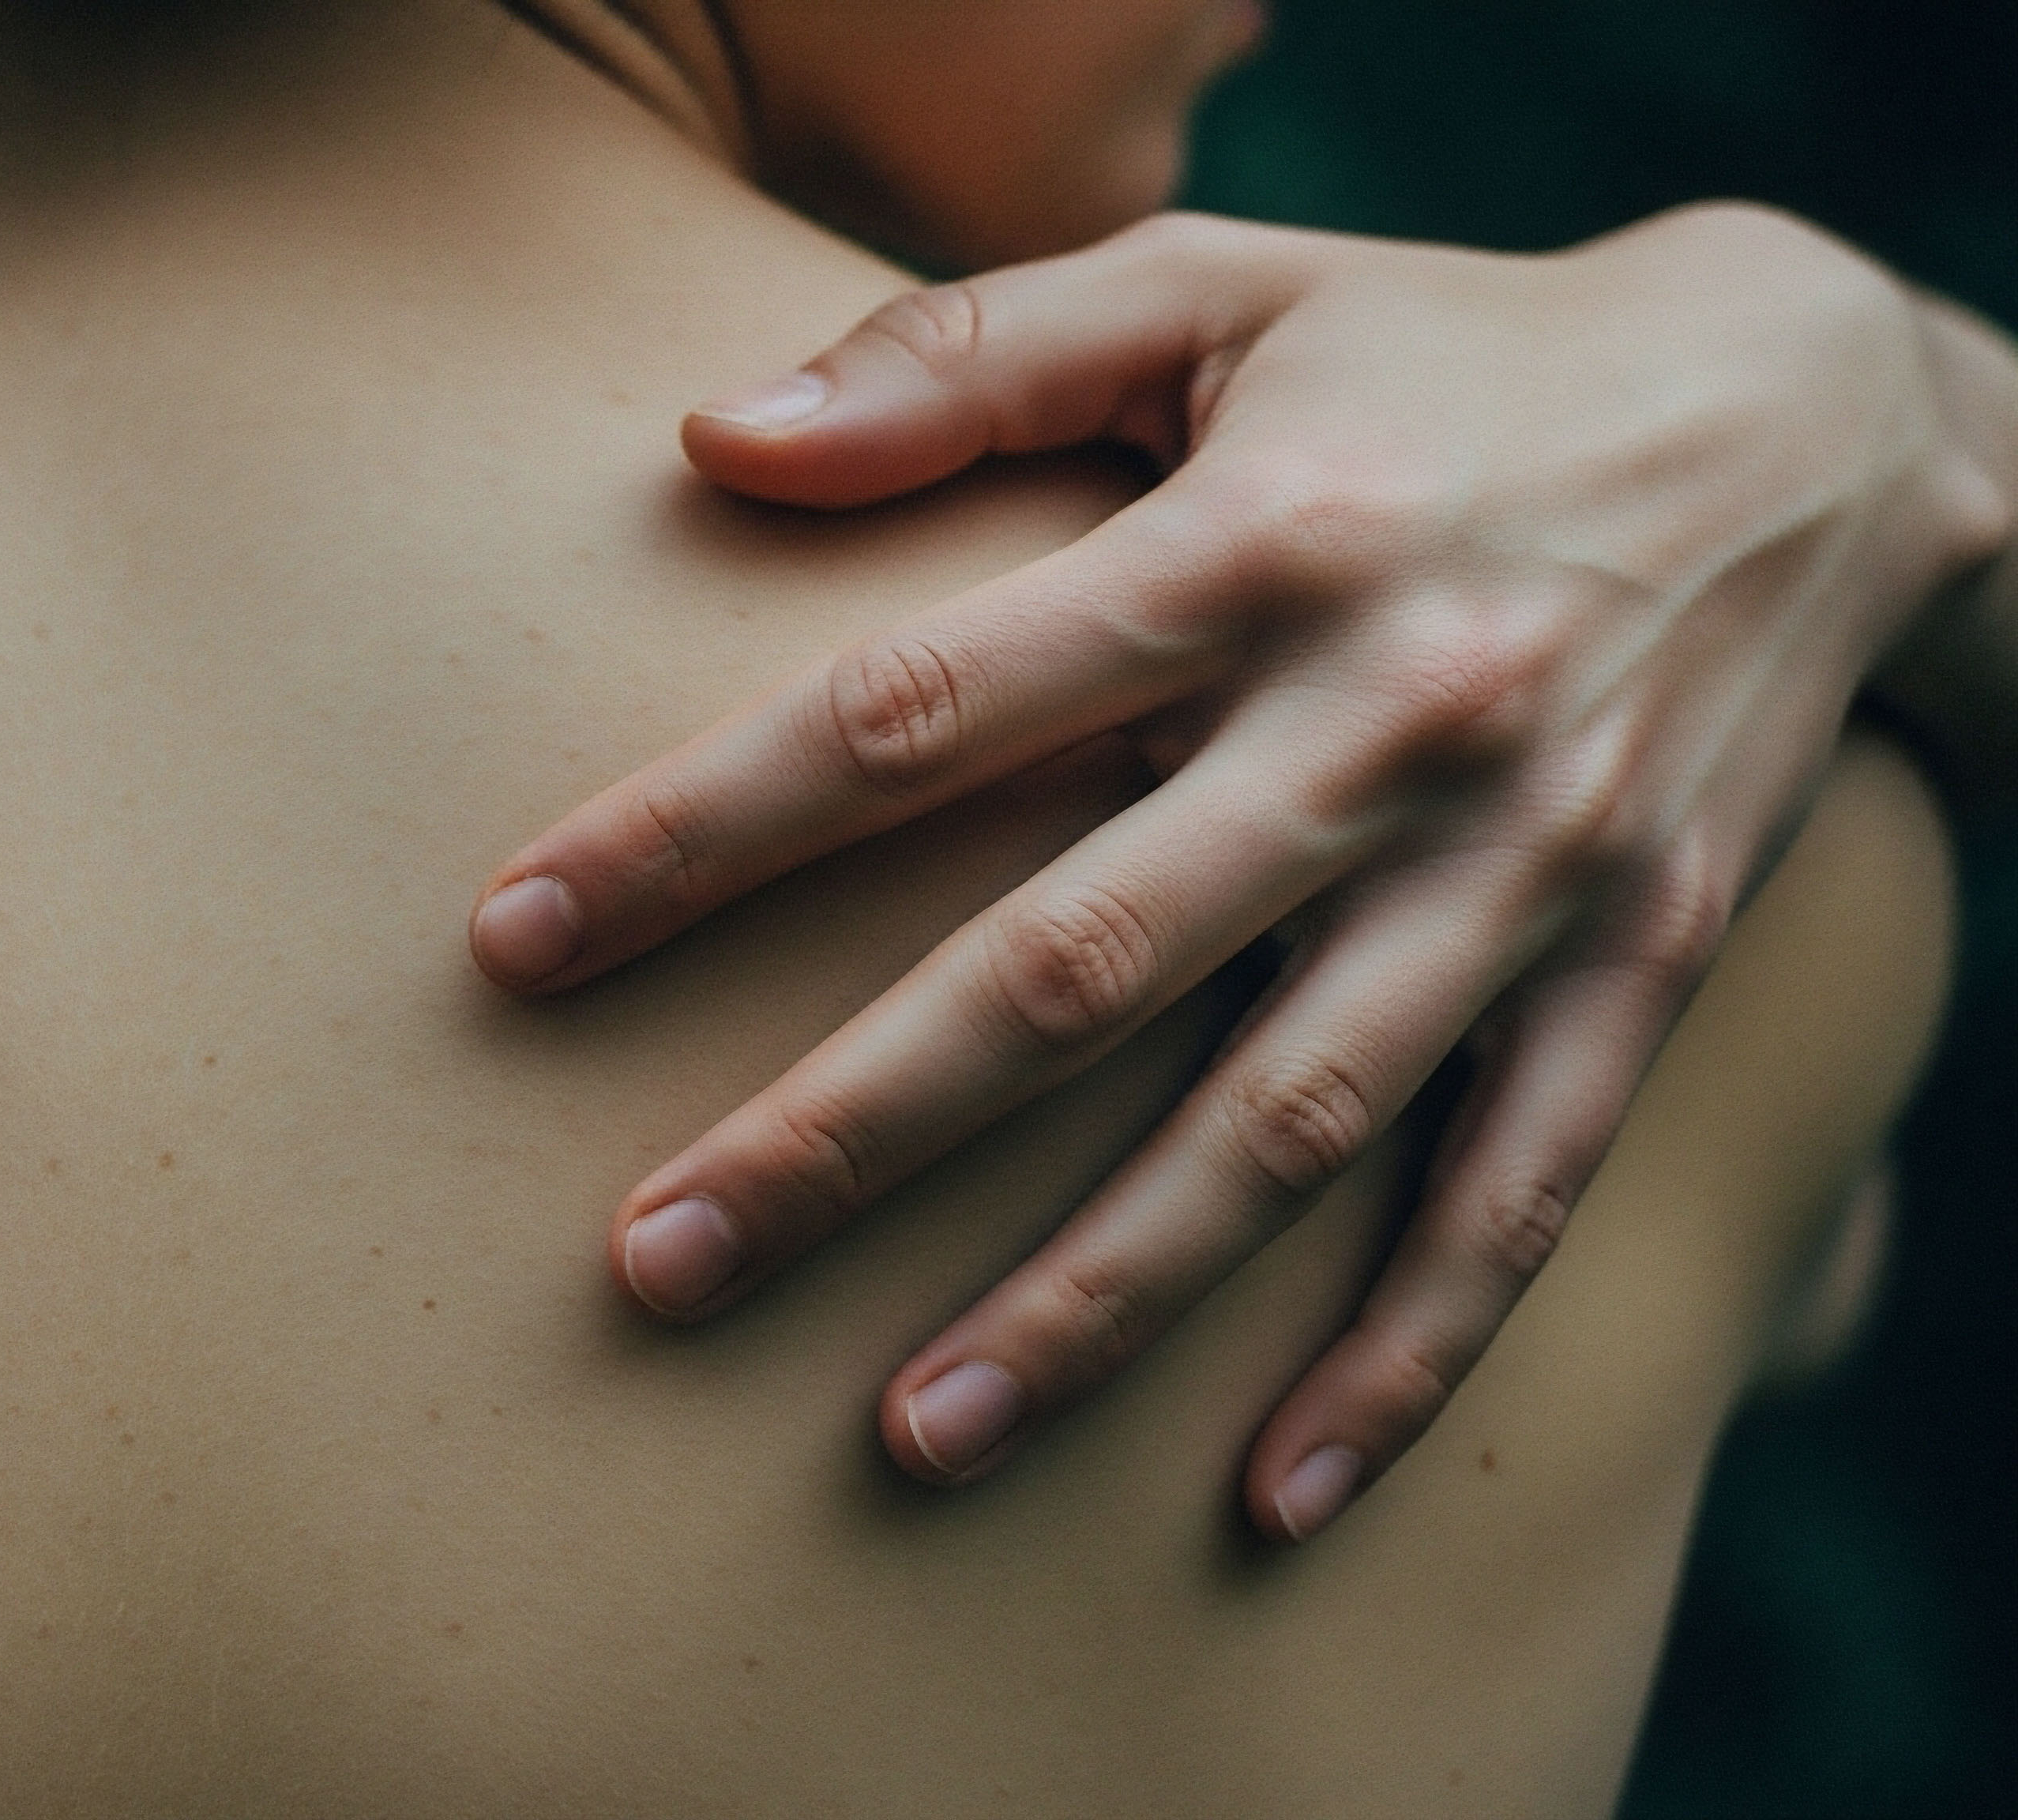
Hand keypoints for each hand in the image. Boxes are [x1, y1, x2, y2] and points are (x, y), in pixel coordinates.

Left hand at [471, 206, 2011, 1538]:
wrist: (1829, 412)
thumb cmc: (1448, 350)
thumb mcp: (1218, 289)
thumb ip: (961, 353)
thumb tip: (711, 435)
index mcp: (1254, 546)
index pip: (917, 709)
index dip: (702, 830)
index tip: (513, 939)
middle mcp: (1387, 724)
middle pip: (1073, 965)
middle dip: (850, 1131)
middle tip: (654, 1263)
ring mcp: (1524, 870)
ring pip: (1279, 1127)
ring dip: (1093, 1298)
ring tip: (907, 1437)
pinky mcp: (1638, 969)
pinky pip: (1514, 1196)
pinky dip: (1405, 1358)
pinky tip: (1268, 1501)